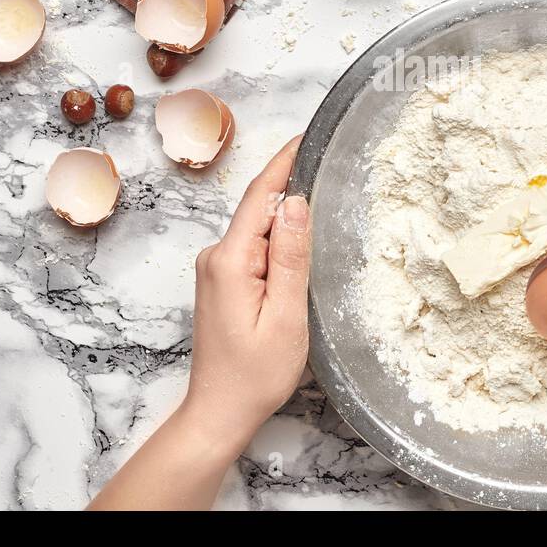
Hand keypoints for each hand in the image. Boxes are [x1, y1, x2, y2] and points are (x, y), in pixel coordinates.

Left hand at [89, 137, 310, 509]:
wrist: (219, 412)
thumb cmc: (255, 374)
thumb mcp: (285, 315)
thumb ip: (292, 256)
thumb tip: (297, 202)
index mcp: (231, 260)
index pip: (261, 197)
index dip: (285, 162)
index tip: (308, 135)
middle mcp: (216, 257)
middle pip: (260, 209)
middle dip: (292, 186)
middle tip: (331, 163)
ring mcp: (216, 270)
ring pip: (259, 230)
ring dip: (288, 218)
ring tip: (325, 201)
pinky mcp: (222, 282)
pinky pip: (254, 248)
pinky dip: (278, 240)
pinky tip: (301, 244)